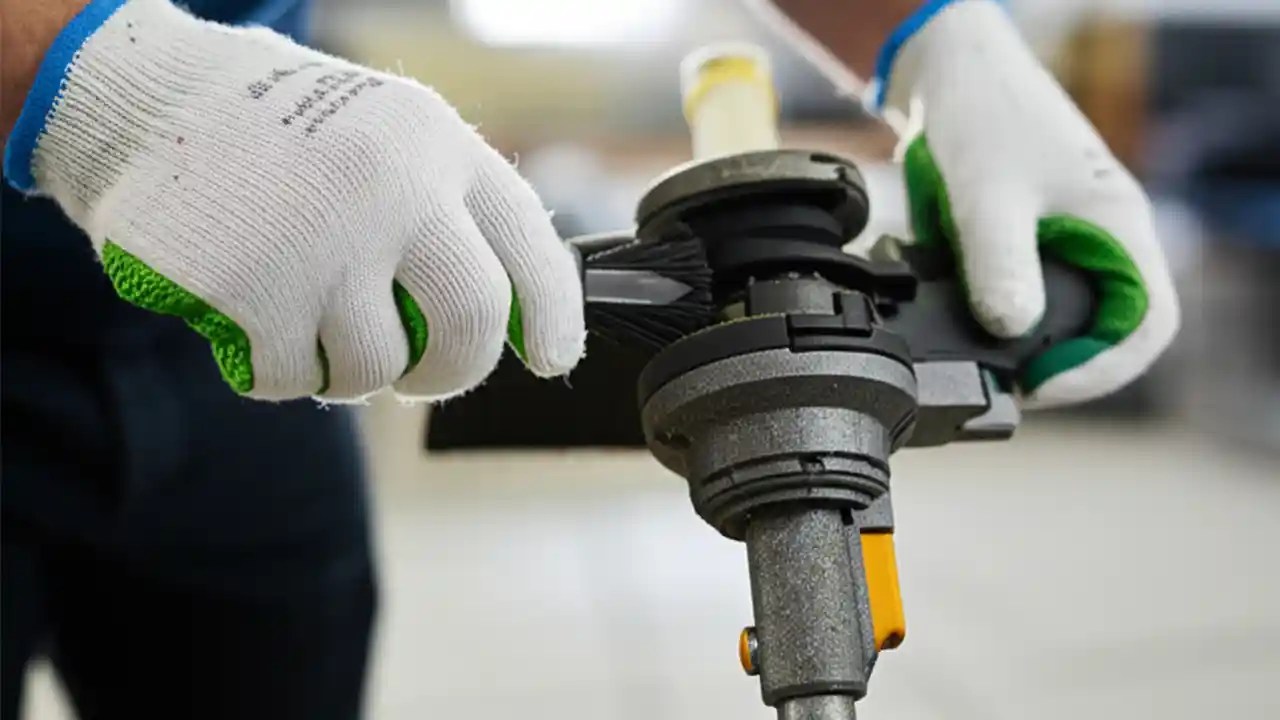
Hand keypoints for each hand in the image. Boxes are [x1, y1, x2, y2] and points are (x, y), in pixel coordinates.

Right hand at [4, 0, 584, 400]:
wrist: (152, 100)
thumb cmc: (286, 133)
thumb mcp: (390, 135)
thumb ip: (451, 210)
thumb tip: (513, 317)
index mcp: (437, 147)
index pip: (528, 247)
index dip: (555, 317)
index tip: (554, 358)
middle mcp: (395, 189)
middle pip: (473, 326)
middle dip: (453, 370)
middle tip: (425, 374)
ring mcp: (324, 240)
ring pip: (378, 368)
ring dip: (348, 365)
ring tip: (310, 311)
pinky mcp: (253, 288)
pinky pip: (296, 378)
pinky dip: (279, 367)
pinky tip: (255, 311)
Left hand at [879, 0, 1178, 407]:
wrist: (944, 74)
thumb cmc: (983, 116)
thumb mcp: (988, 195)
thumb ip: (1000, 264)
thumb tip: (1012, 331)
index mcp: (1117, 227)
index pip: (1147, 325)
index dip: (1101, 369)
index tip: (1039, 384)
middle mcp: (1098, 241)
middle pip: (1104, 332)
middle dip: (1058, 366)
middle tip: (999, 382)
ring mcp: (1062, 243)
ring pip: (1061, 319)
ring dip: (1024, 347)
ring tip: (975, 359)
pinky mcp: (1023, 244)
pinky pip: (1023, 297)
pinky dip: (994, 319)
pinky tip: (958, 324)